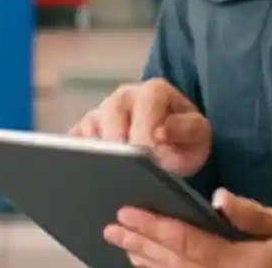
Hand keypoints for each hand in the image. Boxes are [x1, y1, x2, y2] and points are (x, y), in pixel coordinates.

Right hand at [68, 78, 212, 176]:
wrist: (175, 144)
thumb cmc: (186, 138)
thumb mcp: (198, 134)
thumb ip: (185, 130)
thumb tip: (159, 132)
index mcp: (153, 92)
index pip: (144, 110)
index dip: (145, 136)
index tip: (150, 162)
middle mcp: (123, 96)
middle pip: (111, 115)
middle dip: (118, 146)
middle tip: (125, 172)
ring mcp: (101, 112)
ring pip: (90, 128)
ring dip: (97, 154)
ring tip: (108, 179)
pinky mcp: (84, 131)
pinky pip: (73, 142)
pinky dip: (75, 159)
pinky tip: (87, 179)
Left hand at [104, 188, 271, 267]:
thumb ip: (253, 215)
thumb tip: (219, 198)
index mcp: (244, 264)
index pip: (189, 244)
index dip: (154, 227)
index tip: (128, 212)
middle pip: (174, 265)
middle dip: (140, 243)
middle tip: (112, 224)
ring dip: (146, 262)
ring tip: (123, 242)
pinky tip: (150, 265)